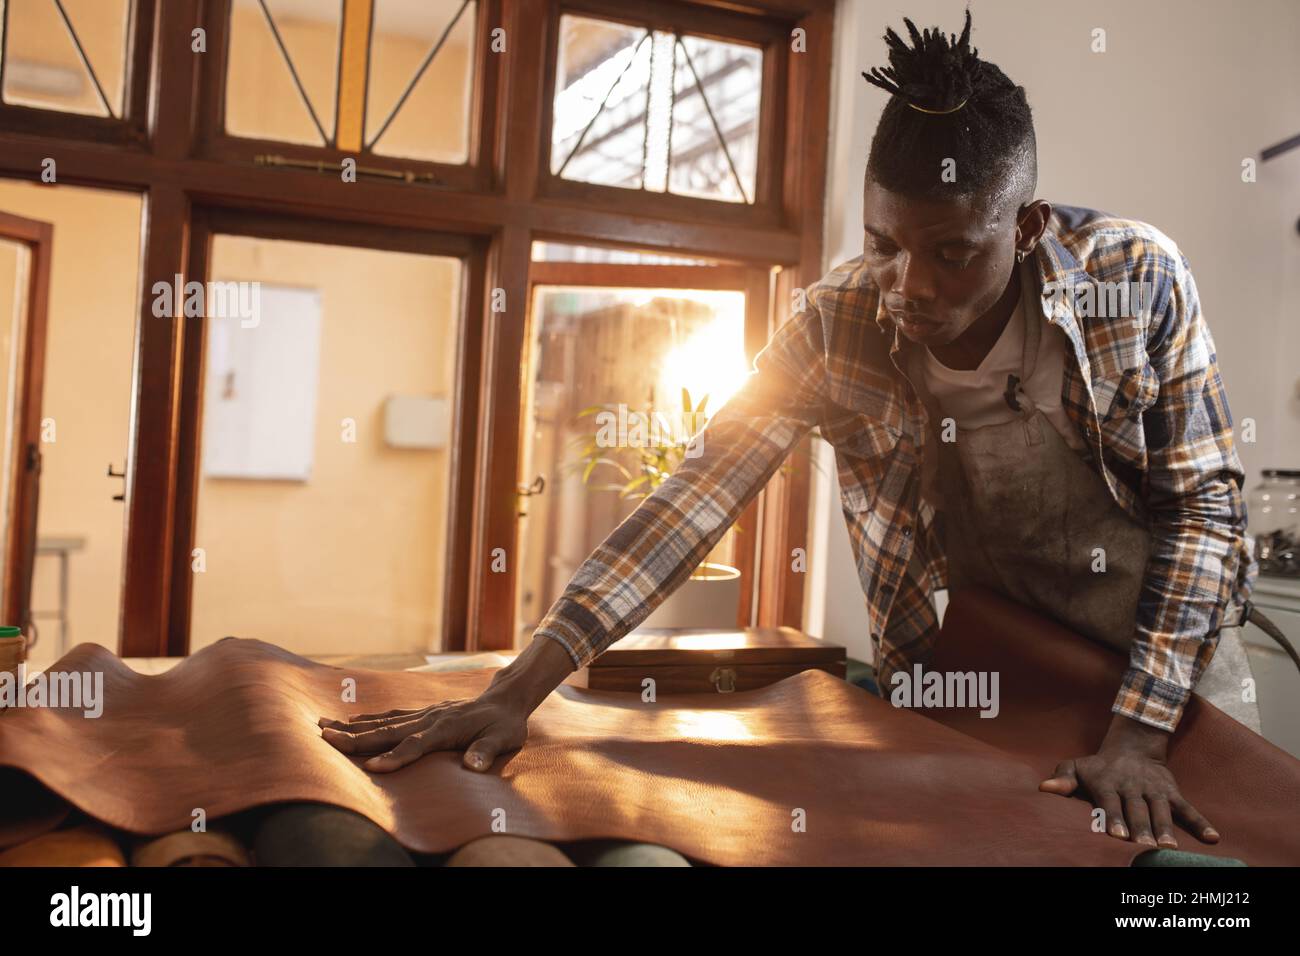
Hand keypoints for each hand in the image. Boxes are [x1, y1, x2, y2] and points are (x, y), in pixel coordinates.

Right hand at [319, 689, 528, 772]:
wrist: (505, 698)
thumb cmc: (505, 723)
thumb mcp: (504, 738)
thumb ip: (486, 751)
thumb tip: (474, 767)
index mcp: (447, 728)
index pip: (416, 745)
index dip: (395, 757)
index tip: (372, 768)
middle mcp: (429, 719)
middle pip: (388, 731)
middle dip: (356, 738)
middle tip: (325, 739)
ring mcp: (423, 714)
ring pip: (383, 721)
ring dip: (353, 726)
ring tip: (323, 727)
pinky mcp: (422, 713)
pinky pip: (390, 716)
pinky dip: (368, 719)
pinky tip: (349, 721)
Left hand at [1039, 713, 1218, 847]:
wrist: (1132, 746)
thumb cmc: (1098, 766)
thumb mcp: (1077, 766)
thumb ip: (1063, 778)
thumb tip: (1045, 788)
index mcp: (1107, 783)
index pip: (1110, 802)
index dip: (1114, 818)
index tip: (1117, 836)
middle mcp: (1132, 787)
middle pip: (1137, 810)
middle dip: (1140, 828)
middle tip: (1144, 846)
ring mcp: (1153, 790)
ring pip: (1162, 810)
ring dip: (1166, 828)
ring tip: (1170, 847)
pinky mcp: (1171, 791)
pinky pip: (1187, 807)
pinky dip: (1200, 822)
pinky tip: (1212, 838)